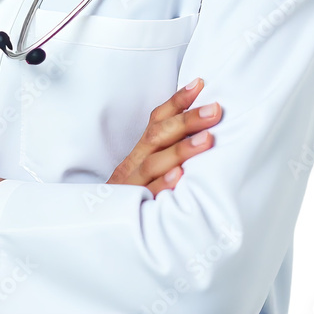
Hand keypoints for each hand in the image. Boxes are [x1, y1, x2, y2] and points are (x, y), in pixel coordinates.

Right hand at [106, 77, 221, 196]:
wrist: (98, 229)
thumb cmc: (134, 195)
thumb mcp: (148, 169)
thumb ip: (167, 151)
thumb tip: (200, 130)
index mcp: (140, 151)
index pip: (158, 119)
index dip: (178, 101)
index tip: (200, 84)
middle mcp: (135, 163)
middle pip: (158, 135)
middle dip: (187, 120)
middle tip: (214, 110)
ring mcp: (132, 185)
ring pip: (154, 163)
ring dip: (181, 150)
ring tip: (206, 139)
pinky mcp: (132, 208)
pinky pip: (148, 196)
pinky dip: (163, 185)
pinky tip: (179, 176)